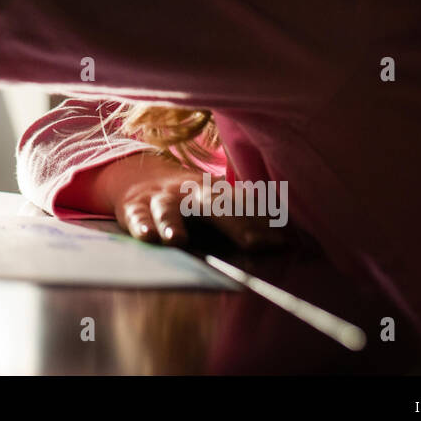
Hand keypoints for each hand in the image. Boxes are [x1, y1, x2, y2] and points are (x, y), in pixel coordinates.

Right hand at [94, 152, 285, 250]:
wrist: (138, 176)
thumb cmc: (186, 201)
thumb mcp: (213, 201)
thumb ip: (242, 219)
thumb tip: (287, 242)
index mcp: (215, 191)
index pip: (242, 206)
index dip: (261, 223)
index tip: (282, 243)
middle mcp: (189, 192)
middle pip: (213, 204)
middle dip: (234, 223)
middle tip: (255, 243)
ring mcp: (160, 199)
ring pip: (167, 210)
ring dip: (172, 224)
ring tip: (178, 241)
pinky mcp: (134, 208)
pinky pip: (137, 217)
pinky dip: (141, 225)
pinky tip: (147, 237)